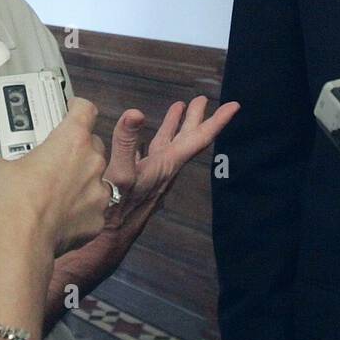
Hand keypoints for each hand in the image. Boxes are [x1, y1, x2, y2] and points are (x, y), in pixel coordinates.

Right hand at [0, 97, 108, 254]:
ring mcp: (98, 192)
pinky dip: (81, 210)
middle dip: (77, 150)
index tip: (72, 109)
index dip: (77, 108)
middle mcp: (91, 163)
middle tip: (55, 158)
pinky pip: (93, 209)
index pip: (85, 110)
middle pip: (92, 145)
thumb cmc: (15, 202)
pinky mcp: (97, 220)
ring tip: (57, 190)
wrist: (23, 242)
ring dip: (81, 180)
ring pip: (95, 178)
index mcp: (71, 141)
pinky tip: (61, 215)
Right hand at [56, 96, 239, 287]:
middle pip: (187, 140)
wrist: (105, 240)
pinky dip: (150, 139)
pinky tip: (143, 136)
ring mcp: (151, 175)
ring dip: (175, 127)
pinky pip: (149, 153)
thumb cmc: (116, 210)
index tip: (234, 106)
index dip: (216, 122)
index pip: (198, 140)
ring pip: (169, 146)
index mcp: (167, 166)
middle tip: (203, 99)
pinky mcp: (136, 180)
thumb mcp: (120, 173)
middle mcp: (165, 170)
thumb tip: (135, 112)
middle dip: (196, 119)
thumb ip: (127, 142)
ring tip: (179, 107)